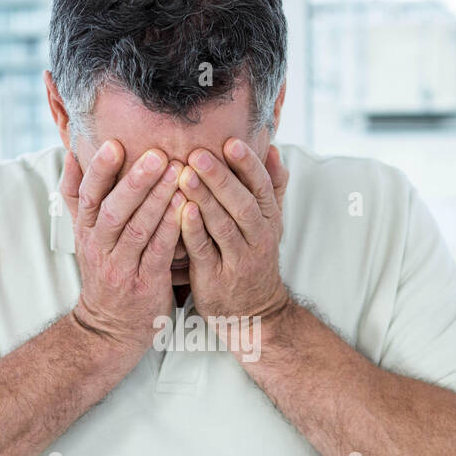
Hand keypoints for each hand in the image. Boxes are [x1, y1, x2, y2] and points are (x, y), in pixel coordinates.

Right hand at [62, 141, 183, 355]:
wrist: (109, 328)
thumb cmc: (104, 271)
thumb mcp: (83, 235)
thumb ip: (78, 197)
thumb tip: (73, 152)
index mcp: (85, 231)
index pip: (86, 195)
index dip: (99, 170)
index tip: (114, 143)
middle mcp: (99, 247)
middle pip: (113, 209)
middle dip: (135, 181)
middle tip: (156, 154)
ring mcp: (121, 267)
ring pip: (137, 229)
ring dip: (158, 200)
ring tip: (178, 172)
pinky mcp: (145, 284)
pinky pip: (158, 253)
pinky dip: (172, 229)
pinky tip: (186, 208)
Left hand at [178, 139, 289, 321]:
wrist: (254, 313)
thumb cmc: (255, 258)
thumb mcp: (271, 224)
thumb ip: (273, 188)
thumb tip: (273, 150)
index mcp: (270, 219)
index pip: (262, 187)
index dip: (248, 165)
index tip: (231, 142)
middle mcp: (258, 238)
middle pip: (243, 204)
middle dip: (220, 178)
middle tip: (197, 153)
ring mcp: (238, 259)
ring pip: (223, 226)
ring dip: (204, 199)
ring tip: (184, 174)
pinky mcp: (216, 278)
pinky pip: (204, 251)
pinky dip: (193, 230)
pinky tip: (181, 211)